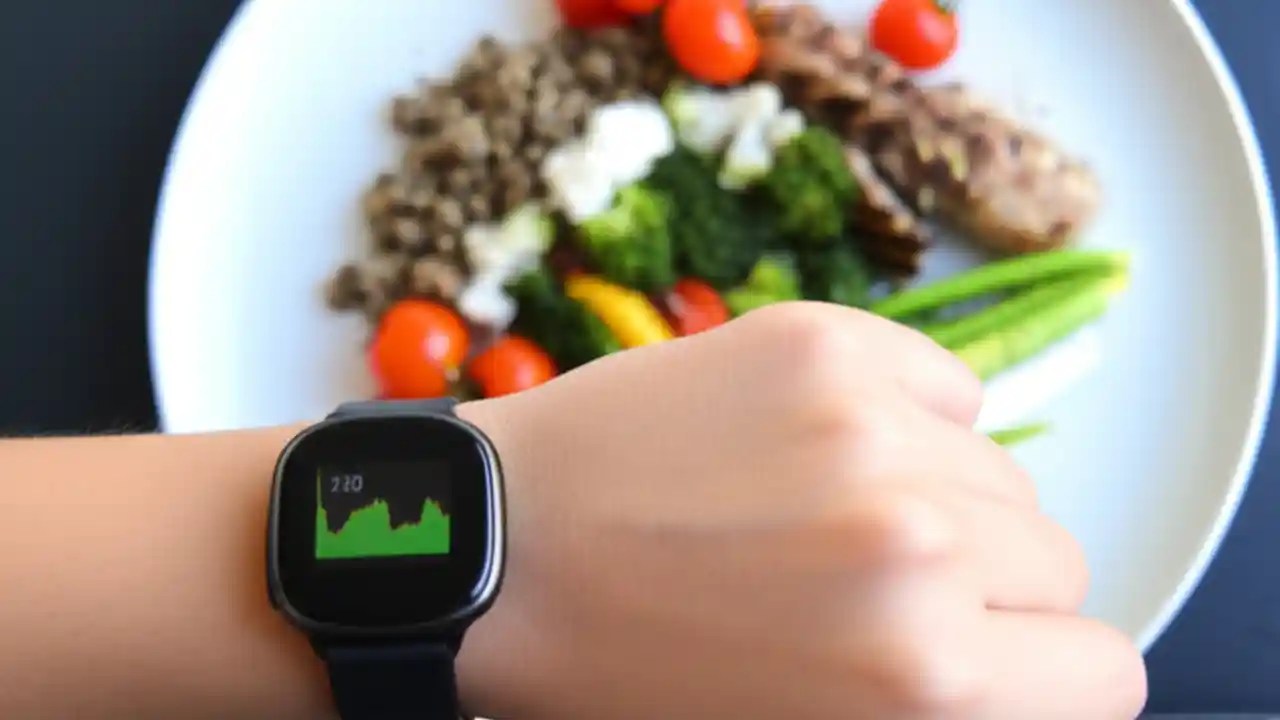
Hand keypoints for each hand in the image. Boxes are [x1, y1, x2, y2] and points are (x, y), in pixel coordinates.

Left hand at [457, 302, 1146, 718]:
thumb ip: (940, 703)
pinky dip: (904, 417)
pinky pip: (942, 383)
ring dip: (938, 497)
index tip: (993, 657)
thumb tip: (1019, 658)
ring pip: (1000, 466)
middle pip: (1056, 559)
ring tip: (821, 516)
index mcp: (926, 683)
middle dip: (984, 587)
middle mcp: (917, 547)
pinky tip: (813, 447)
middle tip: (872, 590)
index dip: (1045, 671)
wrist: (494, 557)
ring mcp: (868, 427)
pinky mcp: (820, 341)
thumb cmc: (628, 676)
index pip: (1105, 673)